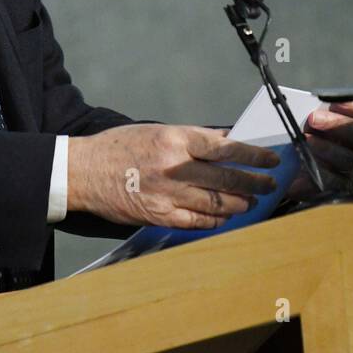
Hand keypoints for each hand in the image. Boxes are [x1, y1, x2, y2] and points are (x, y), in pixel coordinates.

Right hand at [68, 124, 280, 228]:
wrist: (83, 171)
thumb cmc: (118, 147)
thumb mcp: (156, 130)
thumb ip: (192, 137)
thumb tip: (225, 140)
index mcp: (174, 139)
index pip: (225, 148)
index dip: (253, 155)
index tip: (269, 159)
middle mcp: (173, 166)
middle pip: (226, 177)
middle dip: (253, 182)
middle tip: (268, 183)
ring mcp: (166, 194)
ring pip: (215, 202)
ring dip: (238, 203)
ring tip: (250, 201)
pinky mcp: (158, 215)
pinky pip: (196, 221)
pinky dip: (215, 220)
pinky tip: (225, 217)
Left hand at [285, 100, 352, 201]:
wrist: (289, 174)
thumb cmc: (301, 141)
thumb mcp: (304, 122)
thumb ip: (310, 112)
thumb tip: (304, 103)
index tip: (336, 103)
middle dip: (336, 123)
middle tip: (313, 119)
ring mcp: (350, 169)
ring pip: (347, 158)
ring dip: (326, 147)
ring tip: (306, 141)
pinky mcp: (339, 188)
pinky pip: (334, 181)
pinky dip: (319, 171)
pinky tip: (305, 164)